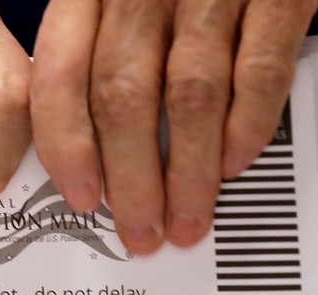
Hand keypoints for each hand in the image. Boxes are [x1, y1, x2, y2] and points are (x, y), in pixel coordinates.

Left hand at [31, 0, 317, 254]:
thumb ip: (99, 41)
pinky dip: (247, 124)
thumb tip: (81, 137)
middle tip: (138, 231)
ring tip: (186, 218)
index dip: (65, 145)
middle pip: (122, 97)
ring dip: (186, 170)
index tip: (78, 198)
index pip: (59, 74)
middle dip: (129, 179)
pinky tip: (234, 164)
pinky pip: (258, 69)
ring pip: (188, 95)